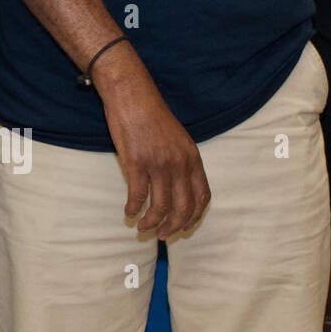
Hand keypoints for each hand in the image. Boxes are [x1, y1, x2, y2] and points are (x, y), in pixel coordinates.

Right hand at [99, 61, 211, 239]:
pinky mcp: (136, 162)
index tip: (185, 227)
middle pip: (183, 207)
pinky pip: (138, 195)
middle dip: (174, 226)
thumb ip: (180, 160)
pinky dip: (133, 207)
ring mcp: (158, 164)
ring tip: (142, 228)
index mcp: (192, 158)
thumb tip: (176, 183)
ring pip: (160, 206)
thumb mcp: (177, 138)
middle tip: (163, 235)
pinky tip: (128, 211)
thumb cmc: (150, 114)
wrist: (132, 95)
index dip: (194, 216)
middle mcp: (179, 164)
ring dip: (152, 222)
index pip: (202, 197)